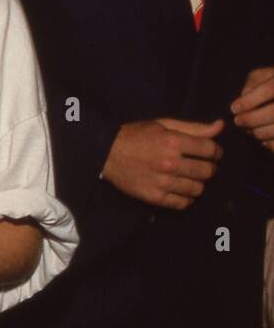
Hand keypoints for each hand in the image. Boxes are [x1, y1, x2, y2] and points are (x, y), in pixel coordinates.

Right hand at [101, 118, 222, 209]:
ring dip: (198, 183)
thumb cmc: (136, 136)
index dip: (216, 151)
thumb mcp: (163, 125)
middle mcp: (170, 163)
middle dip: (209, 168)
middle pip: (207, 171)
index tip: (211, 153)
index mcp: (173, 141)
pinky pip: (182, 203)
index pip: (210, 150)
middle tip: (201, 166)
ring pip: (197, 189)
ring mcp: (163, 182)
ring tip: (189, 178)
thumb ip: (193, 127)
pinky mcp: (155, 197)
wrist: (107, 153)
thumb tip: (221, 126)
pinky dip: (186, 198)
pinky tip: (180, 190)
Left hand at [232, 67, 273, 153]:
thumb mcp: (262, 76)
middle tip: (238, 121)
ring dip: (260, 132)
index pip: (270, 89)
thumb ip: (252, 84)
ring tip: (249, 130)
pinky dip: (271, 144)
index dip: (249, 101)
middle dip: (252, 119)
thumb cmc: (273, 82)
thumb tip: (243, 98)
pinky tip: (264, 140)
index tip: (234, 109)